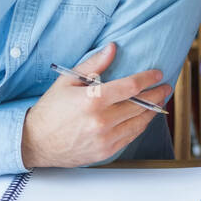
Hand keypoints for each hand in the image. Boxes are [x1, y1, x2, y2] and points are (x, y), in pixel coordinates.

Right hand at [20, 42, 171, 167]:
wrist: (35, 142)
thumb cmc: (50, 109)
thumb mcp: (67, 81)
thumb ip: (93, 64)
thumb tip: (112, 48)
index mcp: (93, 100)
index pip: (131, 86)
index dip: (148, 79)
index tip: (158, 74)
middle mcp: (102, 120)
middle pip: (140, 105)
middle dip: (157, 94)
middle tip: (165, 88)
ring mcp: (106, 138)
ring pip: (140, 123)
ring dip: (153, 111)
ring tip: (160, 102)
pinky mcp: (107, 151)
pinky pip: (131, 136)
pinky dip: (141, 126)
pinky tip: (144, 118)